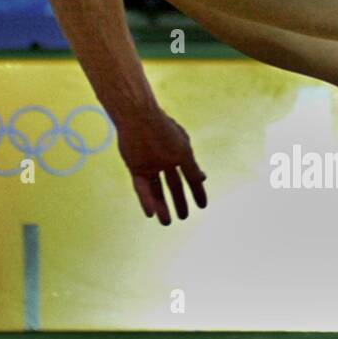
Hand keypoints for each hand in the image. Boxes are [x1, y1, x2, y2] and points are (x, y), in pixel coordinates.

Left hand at [116, 110, 207, 224]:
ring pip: (156, 188)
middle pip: (172, 184)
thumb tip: (203, 179)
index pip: (189, 176)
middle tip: (184, 217)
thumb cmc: (163, 131)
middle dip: (178, 200)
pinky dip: (146, 199)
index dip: (196, 190)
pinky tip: (151, 213)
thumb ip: (192, 168)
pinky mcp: (134, 166)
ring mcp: (149, 163)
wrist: (137, 116)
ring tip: (167, 222)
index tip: (202, 205)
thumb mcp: (183, 151)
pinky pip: (141, 186)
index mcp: (179, 152)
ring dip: (161, 205)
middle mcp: (164, 159)